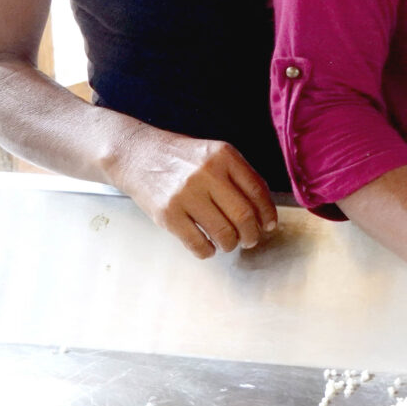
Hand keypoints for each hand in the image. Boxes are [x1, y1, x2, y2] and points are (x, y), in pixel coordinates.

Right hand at [106, 127, 278, 258]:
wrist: (137, 155)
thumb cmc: (181, 158)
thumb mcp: (213, 153)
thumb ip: (238, 175)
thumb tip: (263, 210)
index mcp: (224, 155)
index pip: (258, 191)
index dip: (267, 213)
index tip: (269, 225)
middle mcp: (207, 173)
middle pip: (243, 215)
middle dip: (252, 234)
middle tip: (250, 240)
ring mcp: (186, 195)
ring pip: (223, 232)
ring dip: (231, 244)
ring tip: (229, 243)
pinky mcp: (168, 214)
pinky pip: (197, 243)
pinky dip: (208, 251)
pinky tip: (208, 248)